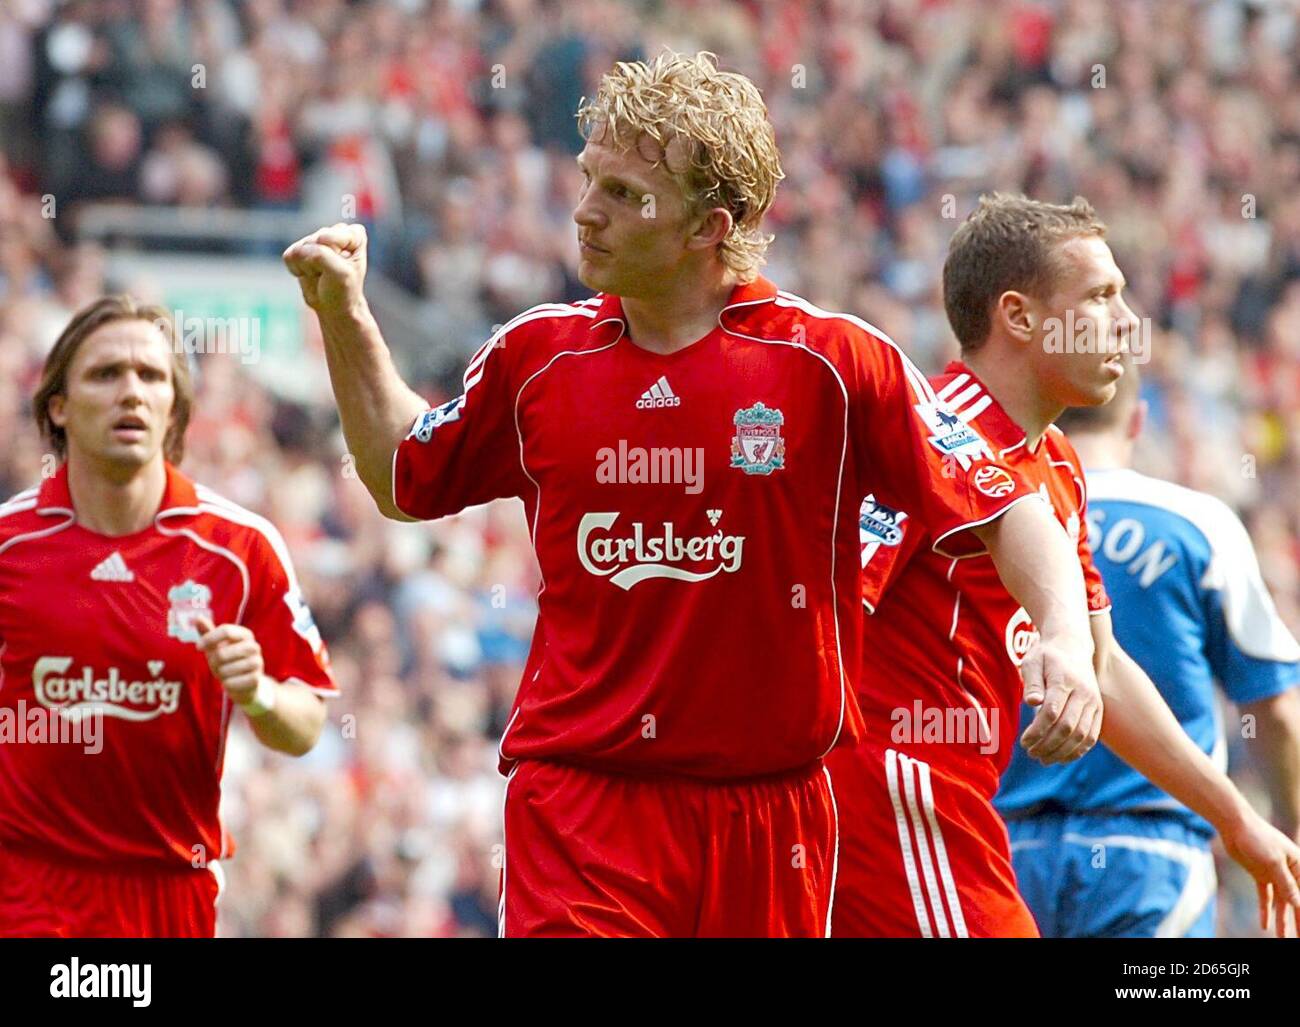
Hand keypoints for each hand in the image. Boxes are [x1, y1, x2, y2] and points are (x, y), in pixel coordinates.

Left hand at [194, 615, 264, 705]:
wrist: (245, 682)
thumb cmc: (228, 661)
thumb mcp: (217, 646)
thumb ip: (208, 632)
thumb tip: (198, 618)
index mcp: (245, 634)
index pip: (226, 630)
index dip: (209, 639)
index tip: (198, 647)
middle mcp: (254, 647)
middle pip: (222, 653)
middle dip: (213, 661)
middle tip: (216, 665)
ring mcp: (257, 663)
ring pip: (225, 670)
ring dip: (220, 674)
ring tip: (226, 673)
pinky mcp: (256, 679)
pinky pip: (230, 683)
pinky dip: (226, 684)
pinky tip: (231, 682)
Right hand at [282, 222, 367, 316]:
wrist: (333, 307)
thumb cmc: (343, 290)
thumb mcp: (340, 273)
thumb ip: (320, 255)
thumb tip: (298, 250)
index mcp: (354, 235)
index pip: (331, 236)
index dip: (333, 253)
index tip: (343, 269)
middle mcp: (334, 232)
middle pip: (315, 242)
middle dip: (320, 263)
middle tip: (329, 275)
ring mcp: (315, 240)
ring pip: (301, 249)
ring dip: (309, 268)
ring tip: (320, 275)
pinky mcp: (298, 250)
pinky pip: (290, 256)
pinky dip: (298, 271)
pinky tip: (310, 274)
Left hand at [1018, 634, 1102, 764]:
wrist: (1073, 645)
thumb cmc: (1046, 656)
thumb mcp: (1032, 661)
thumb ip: (1032, 682)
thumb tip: (1032, 702)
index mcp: (1065, 680)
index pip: (1052, 713)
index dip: (1037, 731)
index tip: (1024, 742)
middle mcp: (1084, 693)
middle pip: (1068, 727)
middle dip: (1047, 744)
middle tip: (1030, 752)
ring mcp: (1094, 702)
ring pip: (1081, 735)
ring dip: (1061, 752)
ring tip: (1043, 758)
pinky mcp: (1098, 711)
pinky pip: (1091, 736)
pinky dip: (1078, 751)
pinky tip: (1061, 757)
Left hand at [1220, 813, 1299, 937]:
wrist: (1234, 824)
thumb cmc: (1257, 837)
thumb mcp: (1273, 861)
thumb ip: (1286, 883)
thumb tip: (1298, 904)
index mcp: (1298, 867)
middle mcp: (1289, 872)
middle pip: (1296, 901)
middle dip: (1298, 920)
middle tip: (1297, 938)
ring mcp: (1274, 874)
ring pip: (1281, 902)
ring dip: (1281, 919)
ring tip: (1282, 937)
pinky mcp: (1260, 874)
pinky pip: (1265, 897)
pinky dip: (1265, 910)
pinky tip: (1264, 925)